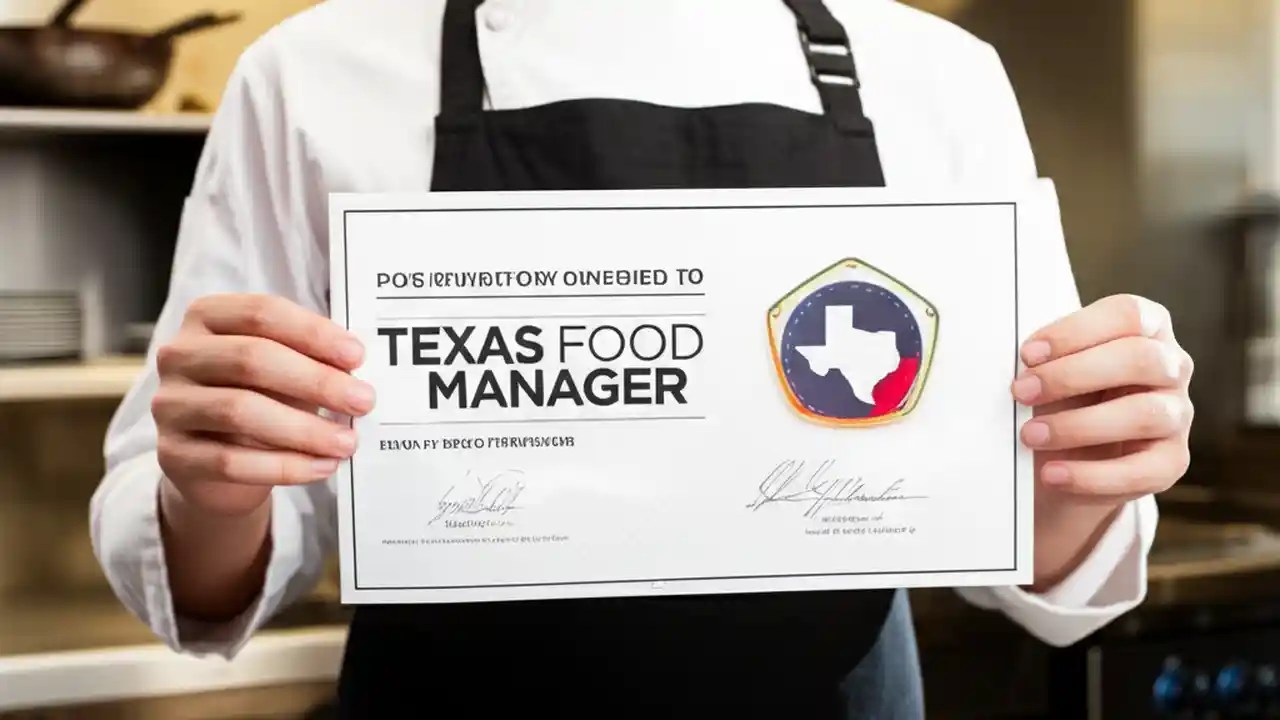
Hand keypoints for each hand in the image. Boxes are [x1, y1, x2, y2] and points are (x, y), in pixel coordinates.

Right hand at [152, 294, 374, 516]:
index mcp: (208, 317)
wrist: (217, 464)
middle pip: (250, 359)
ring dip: (304, 429)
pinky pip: (230, 462)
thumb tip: (355, 368)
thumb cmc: (262, 399)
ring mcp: (169, 404)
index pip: (261, 313)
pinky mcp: (172, 453)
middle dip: (316, 381)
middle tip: (363, 401)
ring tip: (347, 442)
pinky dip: (284, 466)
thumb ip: (313, 360)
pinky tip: (323, 467)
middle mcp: (179, 354)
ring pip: (239, 411)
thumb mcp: (286, 371)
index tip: (357, 356)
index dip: (312, 332)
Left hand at [1012, 295, 1192, 588]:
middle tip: (1021, 392)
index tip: (1028, 353)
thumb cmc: (1059, 395)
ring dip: (1078, 426)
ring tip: (1030, 435)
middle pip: (1140, 359)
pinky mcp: (1170, 461)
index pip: (1128, 315)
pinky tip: (1054, 474)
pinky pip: (1141, 470)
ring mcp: (1177, 415)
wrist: (1066, 455)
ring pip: (1144, 414)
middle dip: (1072, 375)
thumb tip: (1009, 358)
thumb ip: (1042, 358)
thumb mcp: (1051, 368)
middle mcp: (1171, 367)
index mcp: (1146, 328)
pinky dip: (1092, 475)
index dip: (1078, 331)